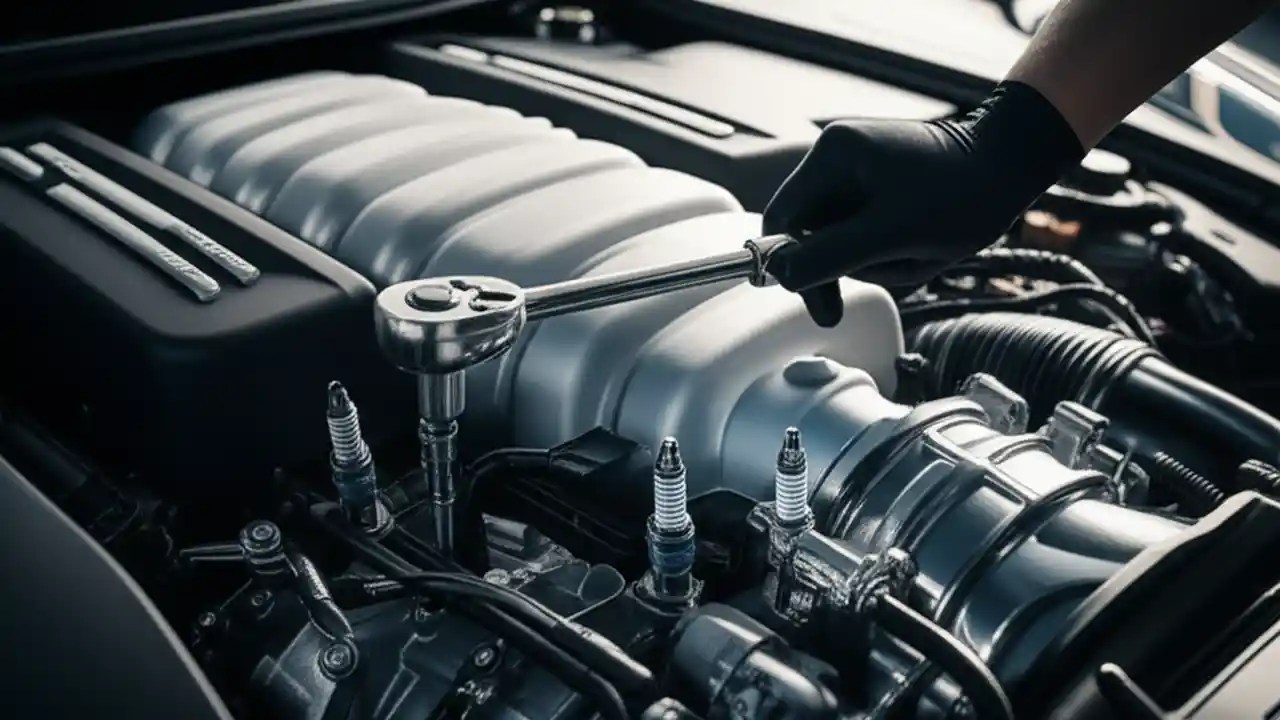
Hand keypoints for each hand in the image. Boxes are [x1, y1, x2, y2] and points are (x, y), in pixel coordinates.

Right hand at [764, 82, 1084, 326]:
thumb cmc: (962, 193)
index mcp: (831, 154)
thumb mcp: (891, 234)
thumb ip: (830, 256)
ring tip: (917, 253)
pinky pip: (863, 232)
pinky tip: (919, 246)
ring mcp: (857, 170)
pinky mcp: (879, 185)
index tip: (823, 300)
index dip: (791, 264)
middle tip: (891, 272)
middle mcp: (837, 156)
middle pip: (810, 232)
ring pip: (839, 238)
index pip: (781, 220)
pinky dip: (887, 250)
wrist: (1015, 165)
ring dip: (873, 260)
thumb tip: (780, 276)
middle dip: (848, 262)